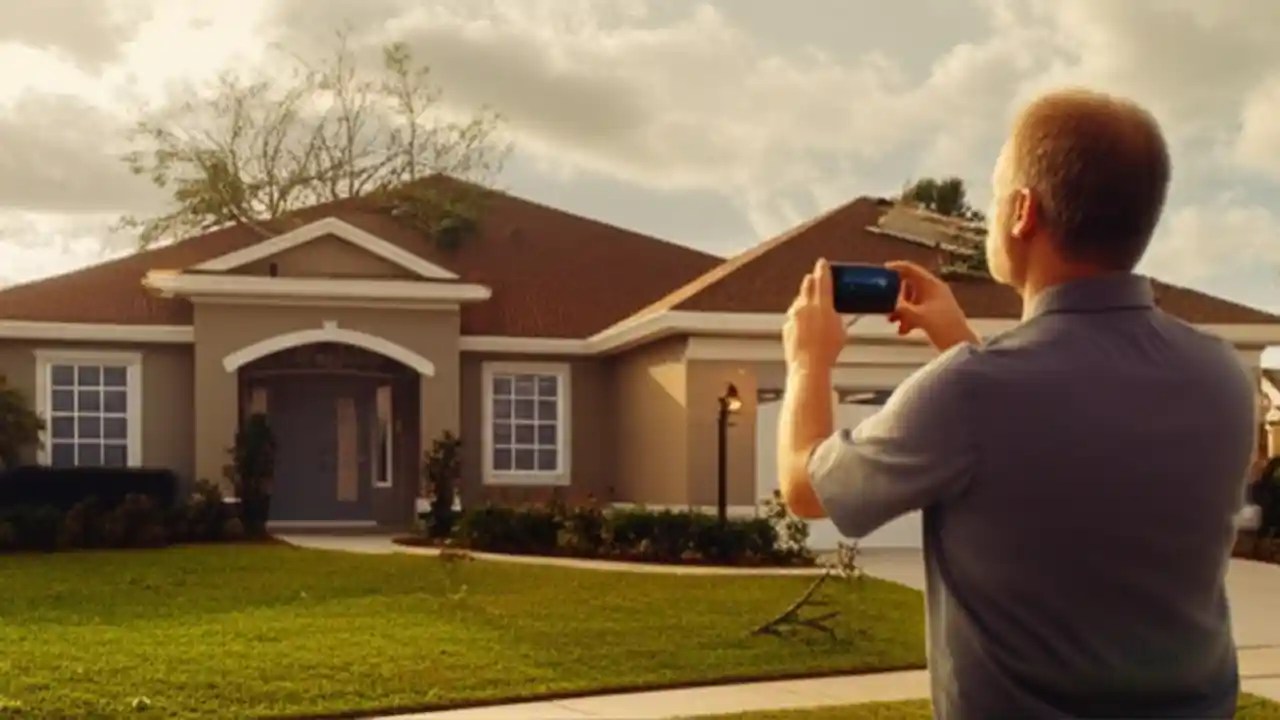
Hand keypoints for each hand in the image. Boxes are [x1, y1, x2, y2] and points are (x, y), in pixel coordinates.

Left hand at [784, 259, 844, 373]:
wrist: (808, 365)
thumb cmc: (828, 350)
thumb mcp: (840, 330)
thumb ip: (835, 316)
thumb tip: (832, 312)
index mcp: (822, 304)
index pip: (822, 280)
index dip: (823, 270)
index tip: (822, 263)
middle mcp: (805, 306)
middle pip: (807, 285)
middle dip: (811, 280)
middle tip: (815, 278)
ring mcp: (793, 315)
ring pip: (799, 300)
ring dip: (805, 300)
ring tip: (812, 307)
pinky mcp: (787, 325)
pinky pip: (793, 316)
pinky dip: (799, 316)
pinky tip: (805, 325)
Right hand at [886, 260, 978, 351]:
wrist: (960, 343)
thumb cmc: (942, 326)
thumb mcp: (918, 316)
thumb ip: (902, 308)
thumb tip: (890, 304)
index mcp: (931, 285)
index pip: (910, 269)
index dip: (896, 268)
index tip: (882, 271)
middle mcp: (933, 290)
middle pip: (909, 286)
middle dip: (896, 295)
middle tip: (884, 303)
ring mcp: (934, 302)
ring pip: (912, 300)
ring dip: (901, 310)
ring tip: (891, 321)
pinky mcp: (935, 313)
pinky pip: (917, 311)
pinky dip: (909, 318)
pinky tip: (903, 331)